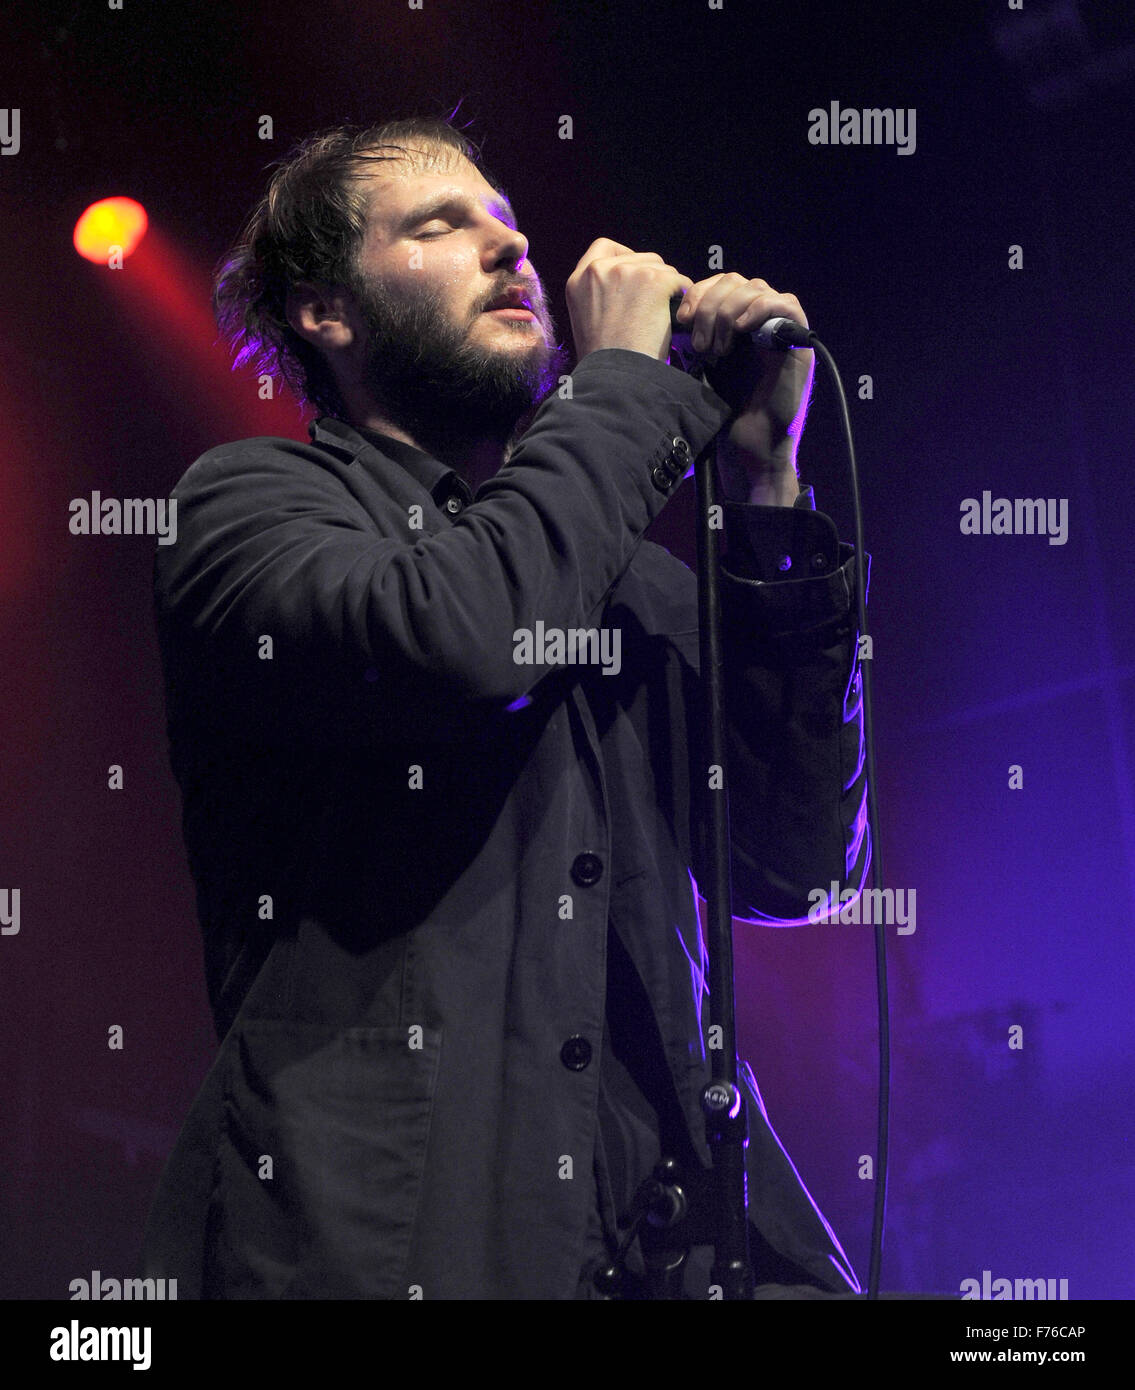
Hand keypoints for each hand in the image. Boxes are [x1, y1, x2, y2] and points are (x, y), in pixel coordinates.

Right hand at [567, 238, 692, 361]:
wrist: (616, 376)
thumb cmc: (605, 360)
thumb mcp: (586, 320)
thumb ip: (599, 295)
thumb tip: (628, 286)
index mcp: (577, 280)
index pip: (603, 247)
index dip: (624, 256)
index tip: (635, 273)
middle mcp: (599, 270)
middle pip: (638, 256)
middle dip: (651, 276)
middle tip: (654, 305)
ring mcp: (626, 272)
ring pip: (661, 267)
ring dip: (666, 288)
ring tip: (661, 318)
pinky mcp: (652, 280)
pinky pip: (678, 280)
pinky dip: (681, 296)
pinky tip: (676, 318)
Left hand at [675, 273, 813, 502]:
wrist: (747, 445)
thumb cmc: (723, 412)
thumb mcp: (700, 364)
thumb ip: (694, 335)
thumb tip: (673, 309)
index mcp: (735, 321)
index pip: (719, 283)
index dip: (699, 293)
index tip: (682, 319)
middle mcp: (759, 320)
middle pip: (736, 281)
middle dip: (710, 304)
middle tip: (698, 341)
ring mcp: (781, 328)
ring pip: (757, 288)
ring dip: (729, 312)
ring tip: (716, 348)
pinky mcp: (799, 341)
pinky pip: (786, 304)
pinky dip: (760, 308)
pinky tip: (740, 330)